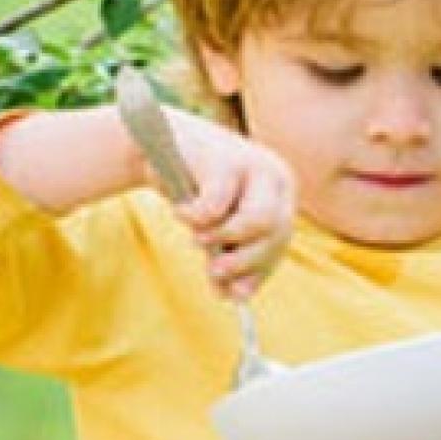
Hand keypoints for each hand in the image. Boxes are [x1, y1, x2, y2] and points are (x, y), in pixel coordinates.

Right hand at [156, 112, 292, 300]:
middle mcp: (276, 175)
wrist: (158, 142)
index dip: (260, 270)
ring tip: (197, 237)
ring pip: (257, 221)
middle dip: (244, 261)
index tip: (237, 295)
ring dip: (223, 238)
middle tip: (214, 273)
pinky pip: (216, 207)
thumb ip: (228, 256)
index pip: (282, 239)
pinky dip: (194, 217)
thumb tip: (234, 297)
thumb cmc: (194, 188)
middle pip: (276, 233)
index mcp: (281, 192)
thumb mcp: (216, 227)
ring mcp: (255, 163)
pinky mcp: (226, 159)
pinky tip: (181, 210)